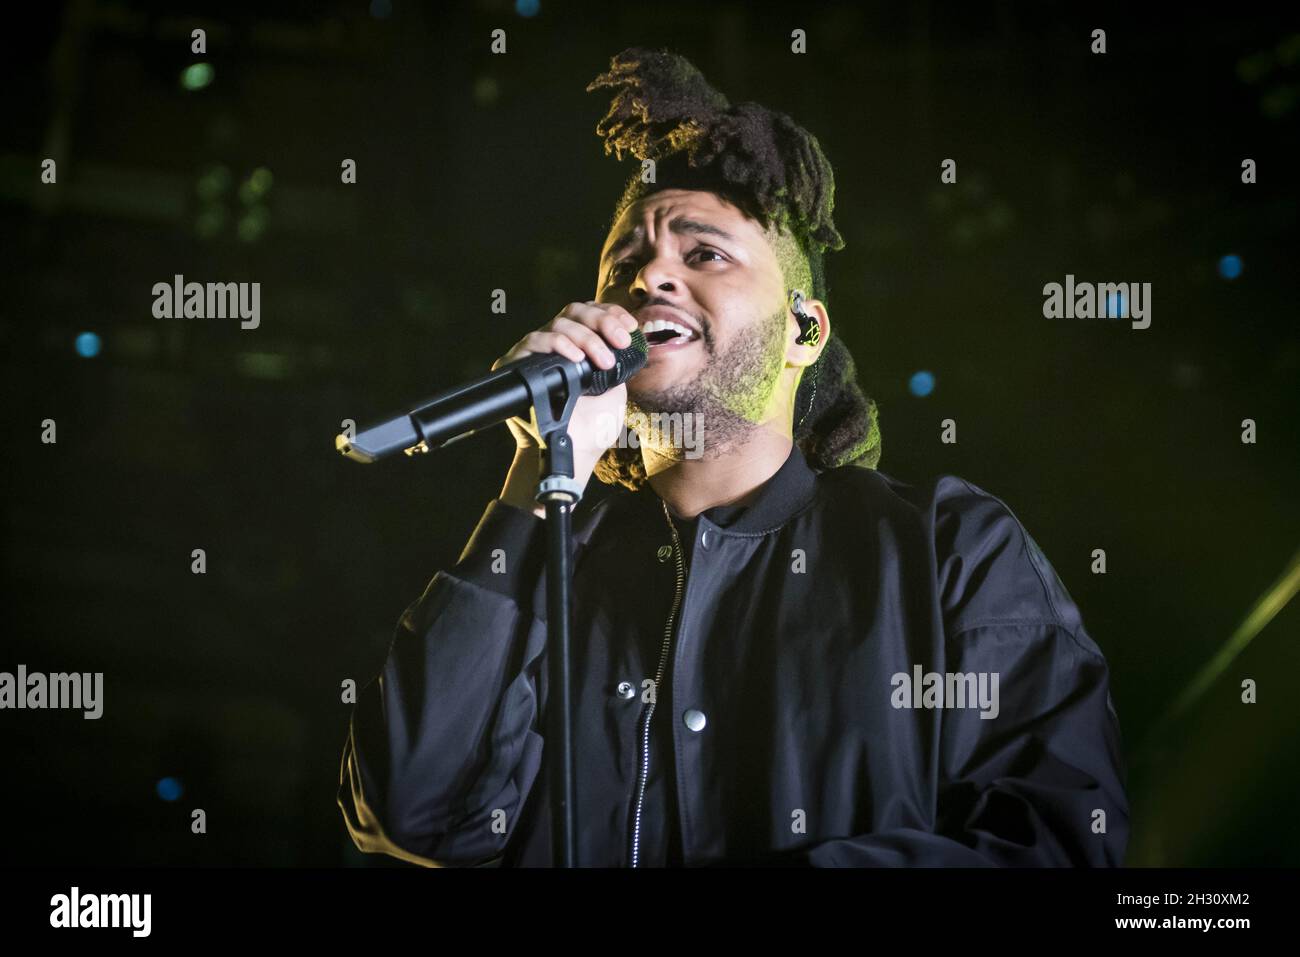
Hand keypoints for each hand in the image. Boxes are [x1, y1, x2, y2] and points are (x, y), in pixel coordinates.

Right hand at [492, 301, 640, 506]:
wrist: (573, 452)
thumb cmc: (593, 427)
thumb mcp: (616, 389)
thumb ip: (620, 362)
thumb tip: (628, 337)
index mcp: (579, 346)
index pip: (592, 315)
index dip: (611, 313)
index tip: (631, 326)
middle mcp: (556, 344)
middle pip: (575, 311)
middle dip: (602, 322)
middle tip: (621, 341)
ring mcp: (536, 352)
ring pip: (559, 324)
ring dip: (586, 338)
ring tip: (603, 360)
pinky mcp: (516, 362)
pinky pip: (535, 340)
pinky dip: (557, 344)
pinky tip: (575, 358)